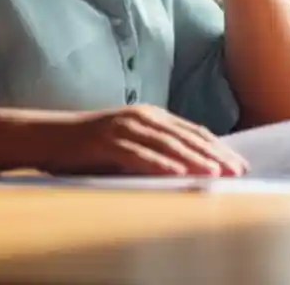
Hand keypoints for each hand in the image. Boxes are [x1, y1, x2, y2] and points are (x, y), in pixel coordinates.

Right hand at [43, 105, 248, 176]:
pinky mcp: (106, 141)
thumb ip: (158, 148)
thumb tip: (192, 167)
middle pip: (186, 137)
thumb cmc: (92, 147)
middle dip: (215, 155)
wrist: (49, 138)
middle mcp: (143, 117)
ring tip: (214, 173)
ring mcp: (124, 127)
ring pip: (167, 145)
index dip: (219, 148)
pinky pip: (137, 154)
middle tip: (237, 171)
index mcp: (153, 116)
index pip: (194, 132)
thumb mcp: (131, 143)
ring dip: (193, 160)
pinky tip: (175, 174)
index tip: (240, 164)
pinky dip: (158, 164)